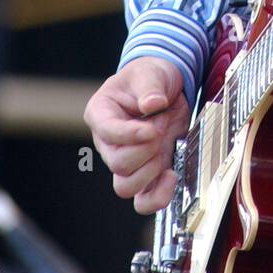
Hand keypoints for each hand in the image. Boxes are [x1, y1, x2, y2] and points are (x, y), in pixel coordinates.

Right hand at [83, 58, 190, 214]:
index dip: (130, 134)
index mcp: (101, 114)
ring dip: (150, 171)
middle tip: (162, 127)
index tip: (153, 128)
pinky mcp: (146, 173)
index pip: (107, 132)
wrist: (165, 88)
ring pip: (125, 187)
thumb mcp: (149, 72)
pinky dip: (158, 196)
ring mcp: (126, 161)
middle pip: (118, 163)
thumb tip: (153, 104)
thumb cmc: (149, 78)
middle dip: (147, 148)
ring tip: (163, 149)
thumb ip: (150, 86)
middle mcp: (108, 143)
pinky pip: (144, 200)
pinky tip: (171, 176)